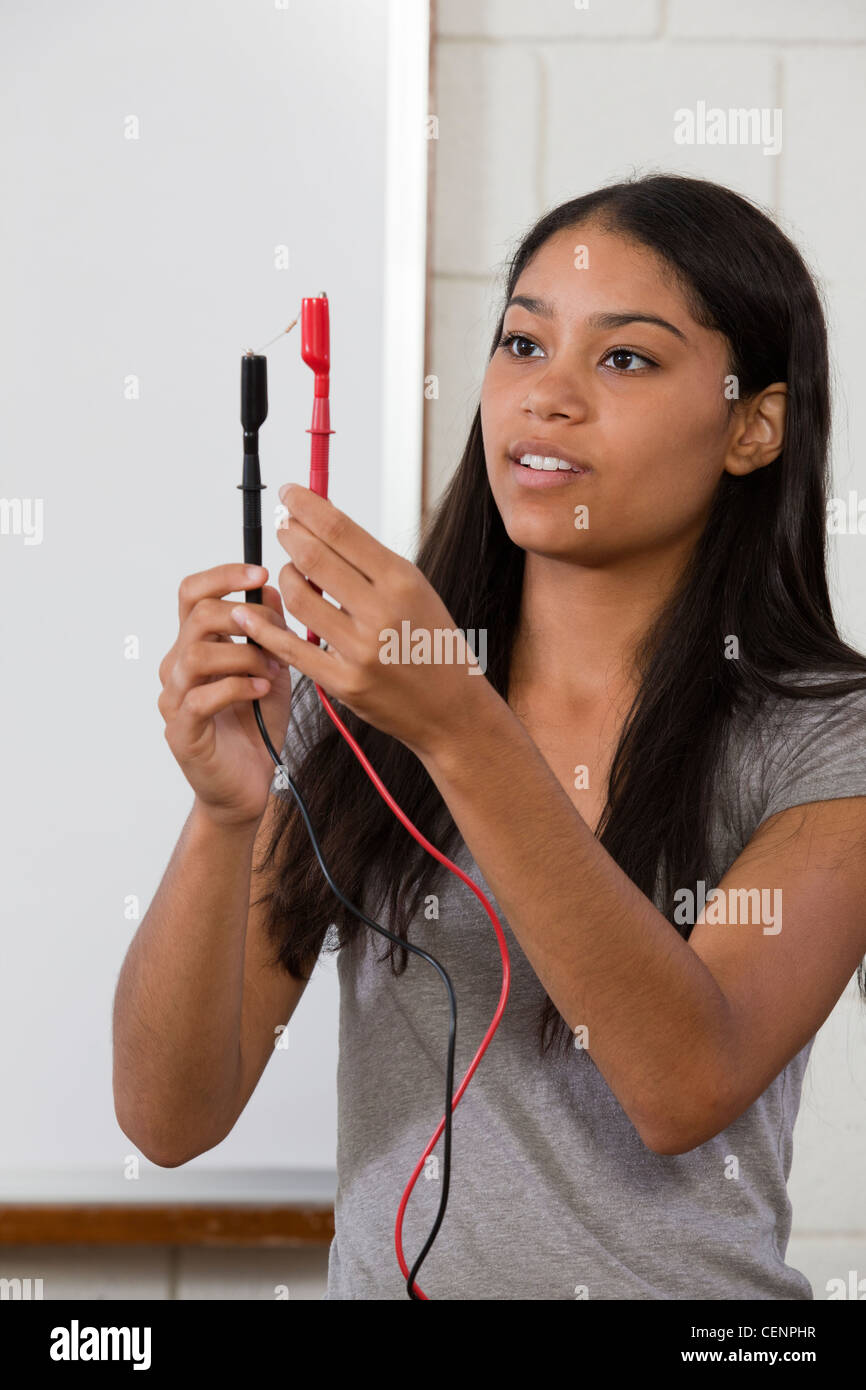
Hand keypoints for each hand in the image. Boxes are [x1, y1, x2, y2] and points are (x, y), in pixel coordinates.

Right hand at [158, 563, 293, 826]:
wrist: (248, 788)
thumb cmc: (256, 728)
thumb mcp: (273, 672)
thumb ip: (271, 634)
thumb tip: (271, 589)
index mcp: (195, 646)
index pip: (192, 594)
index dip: (222, 576)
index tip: (259, 573)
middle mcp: (178, 667)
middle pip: (196, 616)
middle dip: (245, 618)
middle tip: (277, 638)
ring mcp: (175, 699)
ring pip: (197, 653)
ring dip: (245, 655)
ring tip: (273, 671)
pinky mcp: (182, 731)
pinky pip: (201, 697)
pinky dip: (237, 687)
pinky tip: (261, 691)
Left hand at [230, 483, 492, 759]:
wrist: (452, 707)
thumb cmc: (431, 643)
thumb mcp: (414, 590)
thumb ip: (369, 562)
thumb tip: (322, 522)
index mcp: (402, 581)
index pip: (340, 529)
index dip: (306, 506)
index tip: (289, 494)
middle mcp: (382, 612)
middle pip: (313, 557)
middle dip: (289, 534)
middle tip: (282, 525)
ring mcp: (361, 650)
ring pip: (298, 598)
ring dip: (285, 578)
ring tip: (292, 574)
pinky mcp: (344, 682)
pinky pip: (291, 648)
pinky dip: (265, 627)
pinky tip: (251, 614)